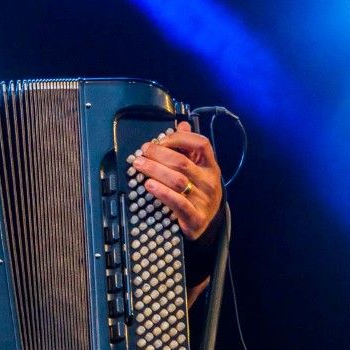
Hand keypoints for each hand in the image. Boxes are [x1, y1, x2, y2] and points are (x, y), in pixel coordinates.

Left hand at [133, 121, 223, 239]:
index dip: (179, 138)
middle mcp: (209, 181)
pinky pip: (178, 203)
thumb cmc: (197, 192)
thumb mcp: (198, 170)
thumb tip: (182, 125)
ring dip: (155, 170)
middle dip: (158, 154)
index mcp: (210, 166)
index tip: (161, 139)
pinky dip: (162, 192)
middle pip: (182, 162)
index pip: (201, 144)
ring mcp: (203, 200)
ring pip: (177, 180)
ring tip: (139, 165)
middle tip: (141, 152)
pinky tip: (149, 185)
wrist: (205, 223)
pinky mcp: (195, 218)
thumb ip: (188, 149)